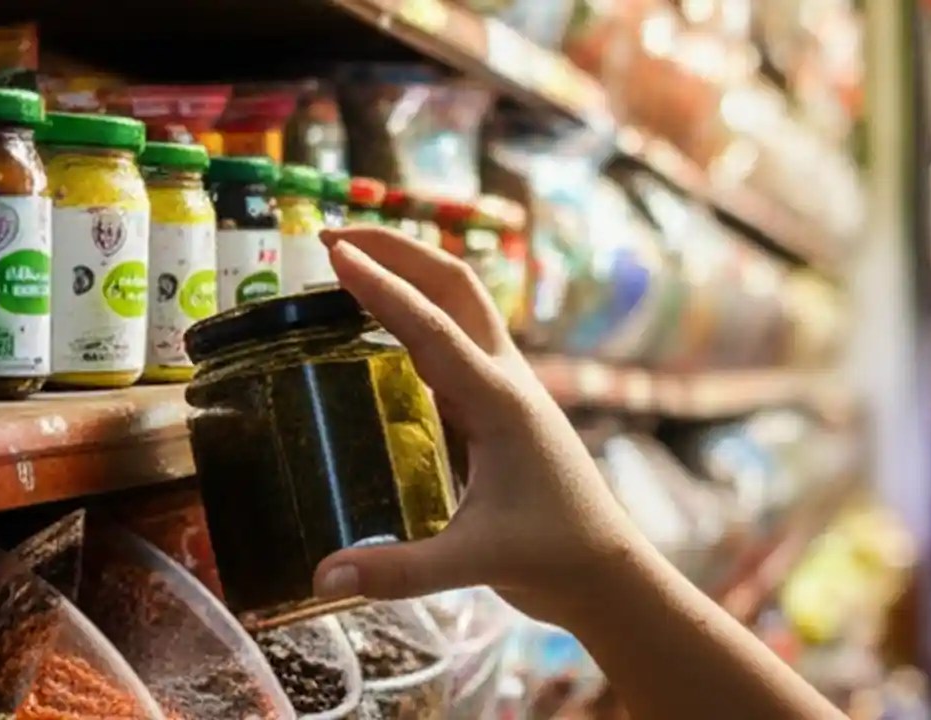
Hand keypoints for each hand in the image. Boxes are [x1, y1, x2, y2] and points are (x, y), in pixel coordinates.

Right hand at [312, 225, 642, 627]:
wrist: (608, 570)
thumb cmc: (553, 559)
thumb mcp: (475, 563)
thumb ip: (399, 571)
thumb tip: (323, 579)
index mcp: (499, 401)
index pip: (430, 326)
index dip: (379, 287)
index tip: (333, 252)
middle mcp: (507, 379)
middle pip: (455, 284)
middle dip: (396, 250)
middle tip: (331, 238)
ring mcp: (509, 387)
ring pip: (461, 304)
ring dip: (410, 272)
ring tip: (350, 263)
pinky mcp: (504, 405)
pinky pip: (459, 339)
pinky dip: (418, 314)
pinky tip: (385, 331)